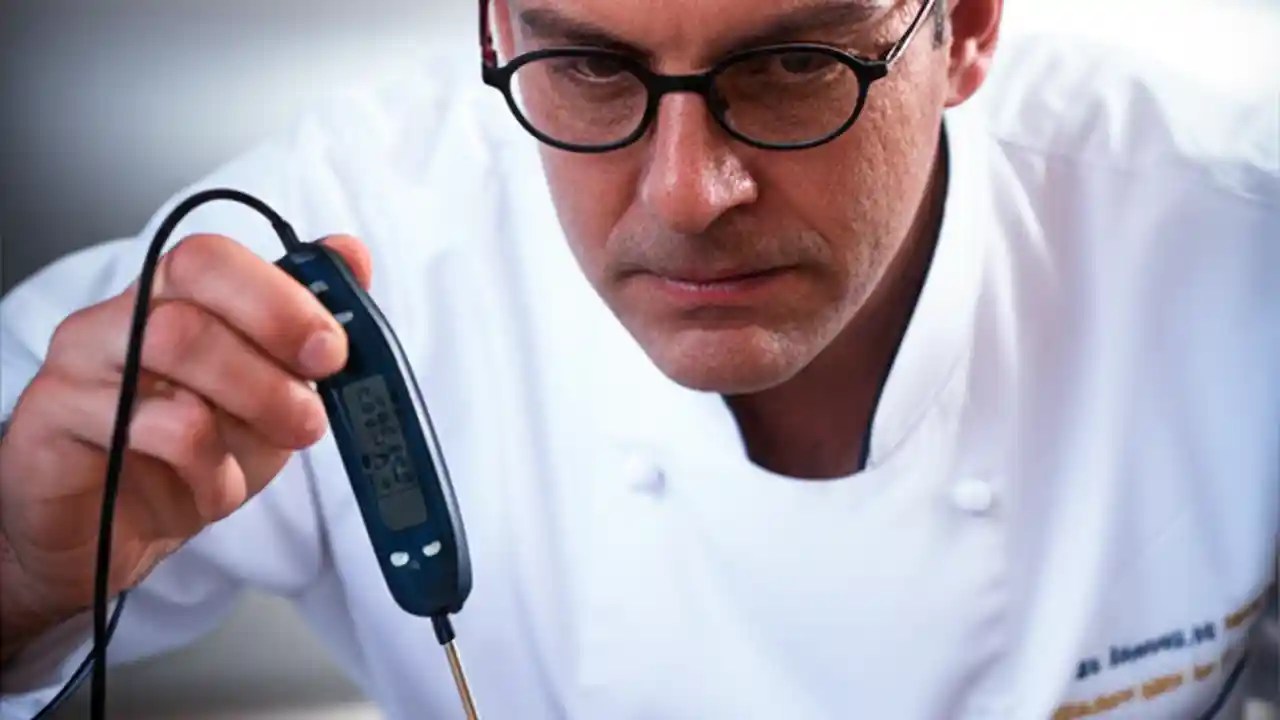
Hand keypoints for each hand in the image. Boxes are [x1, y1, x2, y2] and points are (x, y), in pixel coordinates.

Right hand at [0, 233, 371, 662]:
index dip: (280, 297)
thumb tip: (350, 255)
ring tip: (281, 443)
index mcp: (169, 301)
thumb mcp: (268, 395)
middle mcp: (117, 322)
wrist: (109, 535)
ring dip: (253, 401)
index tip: (332, 348)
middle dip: (274, 352)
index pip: (210, 259)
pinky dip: (210, 468)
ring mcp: (78, 368)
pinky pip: (148, 427)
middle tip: (312, 409)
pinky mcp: (49, 424)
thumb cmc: (186, 458)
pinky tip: (216, 489)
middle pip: (194, 298)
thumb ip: (304, 331)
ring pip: (171, 343)